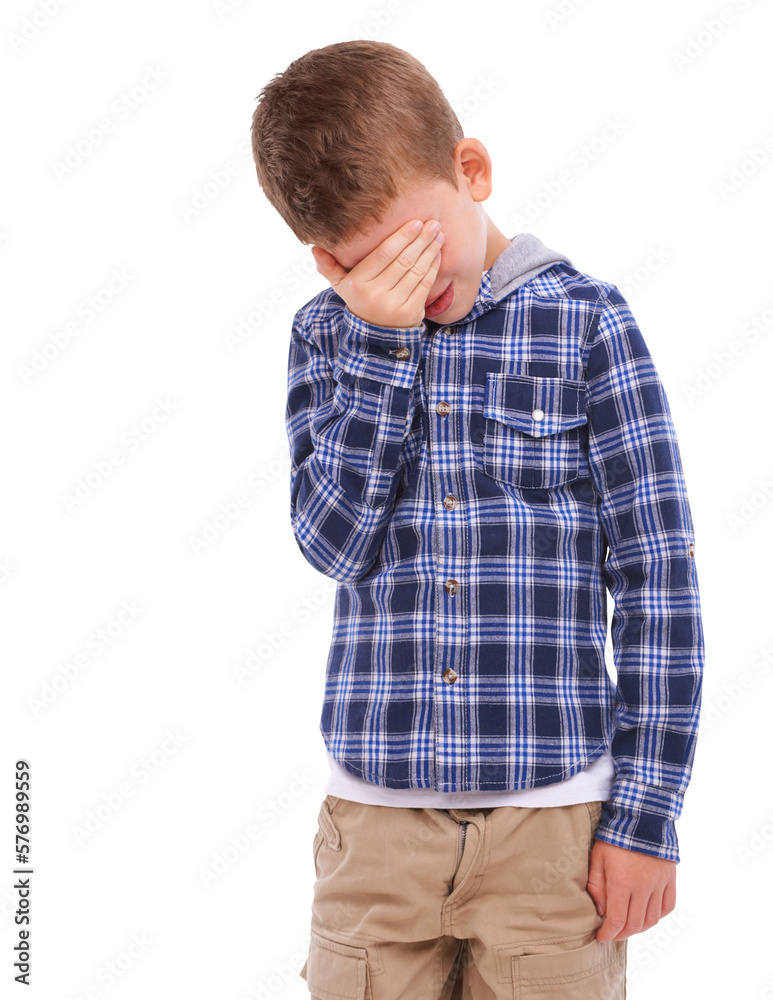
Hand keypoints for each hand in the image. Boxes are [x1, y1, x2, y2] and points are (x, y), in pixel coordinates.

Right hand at [310, 219, 442, 328]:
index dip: (401, 237)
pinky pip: (425, 285)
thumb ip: (329, 266)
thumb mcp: (341, 286)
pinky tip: (437, 253)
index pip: (383, 254)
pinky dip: (433, 266)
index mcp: (358, 284)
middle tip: (433, 223)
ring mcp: (395, 306)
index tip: (416, 222)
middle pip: (403, 260)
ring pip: (416, 271)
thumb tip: (315, 247)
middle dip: (420, 239)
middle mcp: (377, 295)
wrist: (374, 335)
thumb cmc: (360, 301)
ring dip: (430, 250)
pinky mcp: (411, 313)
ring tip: (438, 234)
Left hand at [587, 839, 676, 940]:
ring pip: (652, 919)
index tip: (601, 937)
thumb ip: (596, 885)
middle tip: (612, 933)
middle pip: (635, 924)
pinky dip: (658, 916)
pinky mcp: (670, 878)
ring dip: (639, 928)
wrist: (642, 816)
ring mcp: (659, 883)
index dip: (608, 933)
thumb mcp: (597, 856)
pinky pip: (668, 906)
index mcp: (622, 882)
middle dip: (621, 934)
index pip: (617, 920)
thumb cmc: (615, 836)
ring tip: (628, 927)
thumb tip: (600, 910)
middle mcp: (643, 886)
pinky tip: (647, 915)